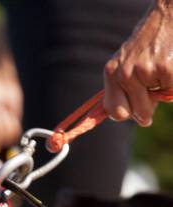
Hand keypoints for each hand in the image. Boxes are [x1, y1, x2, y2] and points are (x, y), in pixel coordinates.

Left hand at [103, 0, 172, 126]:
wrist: (166, 16)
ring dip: (161, 93)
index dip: (127, 114)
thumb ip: (124, 88)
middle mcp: (124, 73)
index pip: (114, 112)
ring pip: (155, 102)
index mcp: (112, 73)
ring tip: (160, 70)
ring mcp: (144, 71)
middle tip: (151, 91)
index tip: (134, 111)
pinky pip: (170, 91)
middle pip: (136, 113)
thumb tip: (138, 118)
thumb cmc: (147, 43)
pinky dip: (172, 83)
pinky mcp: (165, 69)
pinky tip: (169, 64)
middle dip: (145, 109)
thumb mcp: (126, 63)